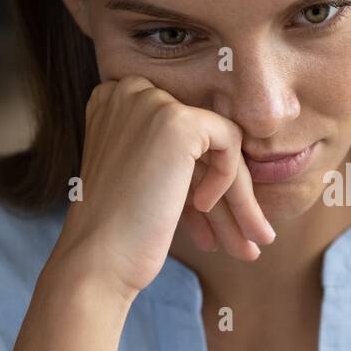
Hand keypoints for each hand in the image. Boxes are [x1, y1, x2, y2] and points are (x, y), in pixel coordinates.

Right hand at [51, 76, 275, 299]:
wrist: (97, 258)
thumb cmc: (117, 231)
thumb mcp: (143, 177)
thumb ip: (175, 157)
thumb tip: (233, 163)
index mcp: (113, 102)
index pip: (179, 135)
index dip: (199, 177)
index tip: (205, 215)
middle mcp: (128, 92)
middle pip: (200, 142)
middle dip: (227, 196)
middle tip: (249, 237)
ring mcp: (151, 103)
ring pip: (219, 145)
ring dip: (240, 202)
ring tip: (253, 245)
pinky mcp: (176, 122)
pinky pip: (229, 142)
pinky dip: (227, 181)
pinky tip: (203, 209)